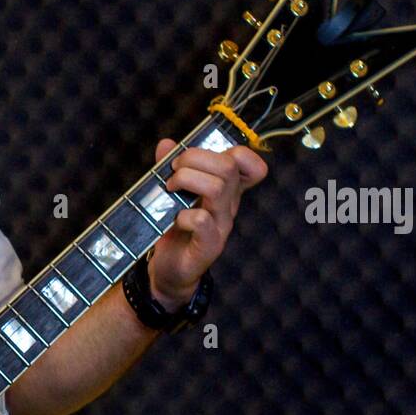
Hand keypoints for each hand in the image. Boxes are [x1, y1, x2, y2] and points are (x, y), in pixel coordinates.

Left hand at [146, 139, 267, 309]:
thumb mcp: (173, 194)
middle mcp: (229, 205)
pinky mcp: (209, 246)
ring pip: (217, 187)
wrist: (169, 270)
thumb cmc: (175, 229)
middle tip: (173, 172)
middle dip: (194, 158)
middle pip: (228, 166)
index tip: (199, 159)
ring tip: (169, 189)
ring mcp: (222, 225)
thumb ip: (172, 168)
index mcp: (226, 189)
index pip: (250, 163)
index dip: (233, 151)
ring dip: (186, 180)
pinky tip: (175, 219)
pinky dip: (184, 214)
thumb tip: (166, 144)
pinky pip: (202, 220)